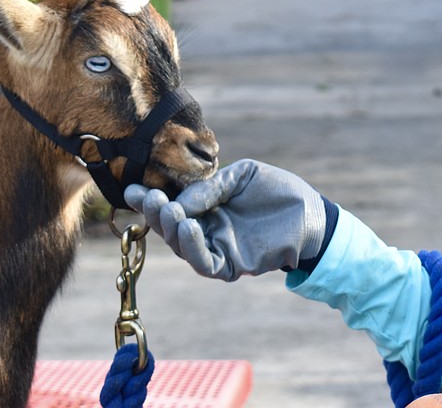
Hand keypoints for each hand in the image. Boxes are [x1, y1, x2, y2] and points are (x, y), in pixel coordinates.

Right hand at [124, 159, 328, 280]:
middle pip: (171, 228)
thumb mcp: (242, 176)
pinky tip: (190, 228)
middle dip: (156, 213)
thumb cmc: (277, 190)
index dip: (149, 200)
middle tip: (149, 198)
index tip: (131, 190)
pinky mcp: (232, 265)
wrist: (311, 212)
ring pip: (184, 248)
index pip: (171, 204)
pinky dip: (194, 248)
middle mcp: (206, 229)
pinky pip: (206, 263)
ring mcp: (218, 248)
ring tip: (170, 211)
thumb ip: (211, 188)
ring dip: (172, 231)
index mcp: (205, 206)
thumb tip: (179, 203)